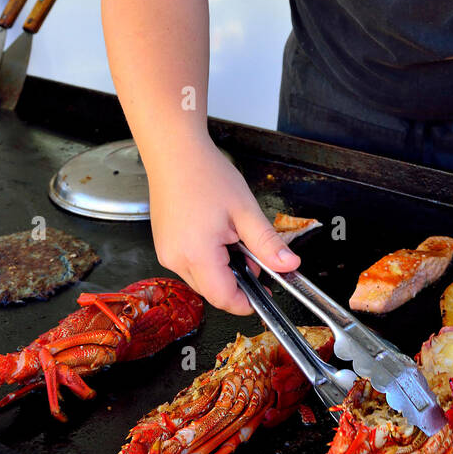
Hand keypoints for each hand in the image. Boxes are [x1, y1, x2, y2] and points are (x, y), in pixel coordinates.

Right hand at [146, 138, 299, 314]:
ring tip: (230, 234)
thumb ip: (267, 243)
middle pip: (213, 291)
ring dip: (222, 268)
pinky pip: (190, 264)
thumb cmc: (205, 174)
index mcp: (197, 254)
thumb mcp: (245, 210)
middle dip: (237, 279)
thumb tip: (289, 265)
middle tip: (249, 248)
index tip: (264, 291)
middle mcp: (176, 259)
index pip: (224, 298)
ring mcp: (166, 253)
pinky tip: (214, 232)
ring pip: (202, 279)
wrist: (174, 152)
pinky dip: (207, 257)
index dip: (247, 301)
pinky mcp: (164, 245)